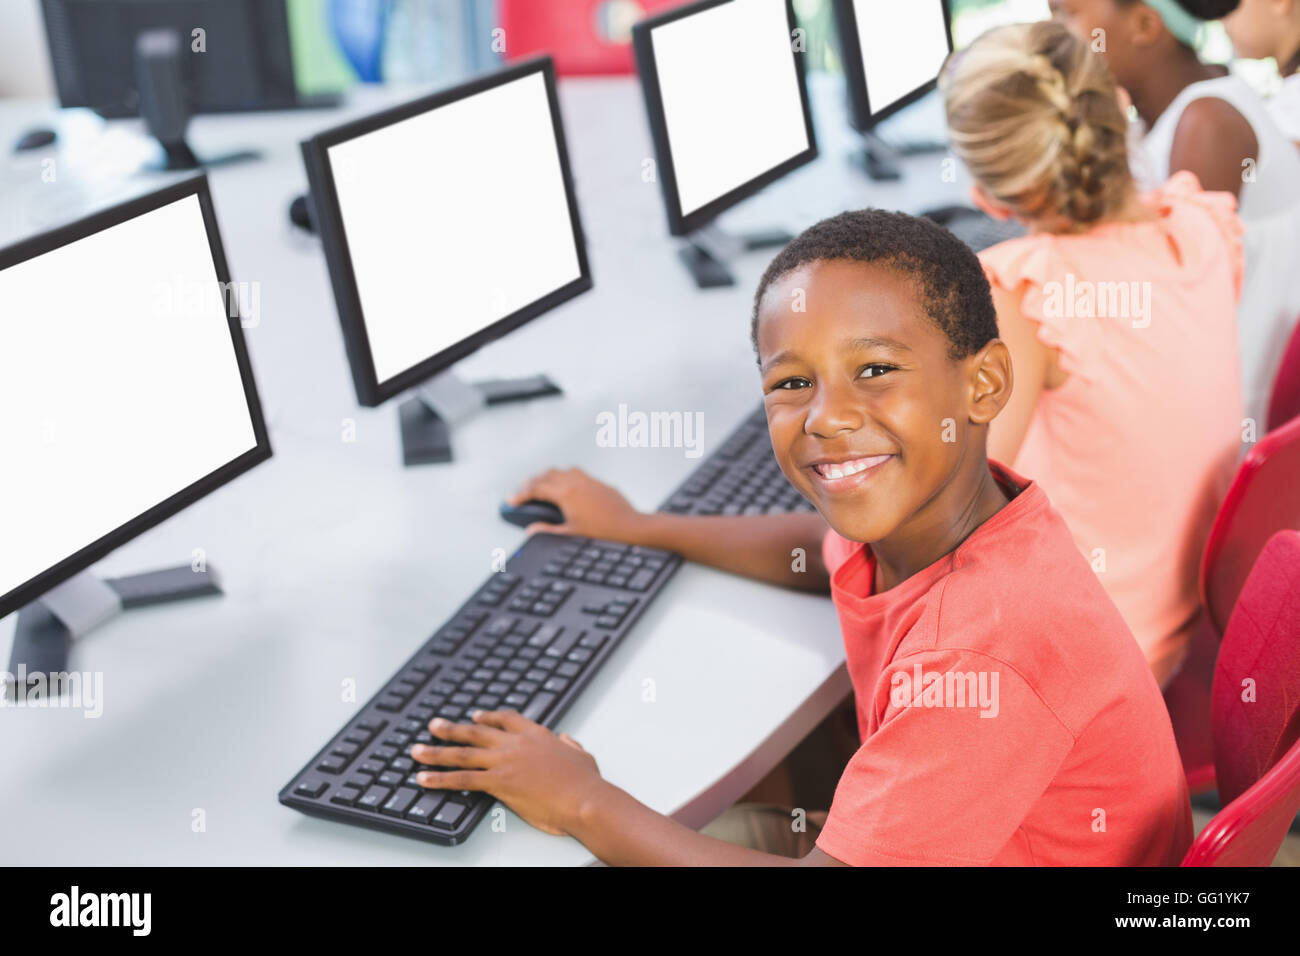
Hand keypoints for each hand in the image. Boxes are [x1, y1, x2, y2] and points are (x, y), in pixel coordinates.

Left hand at [411, 711, 605, 836]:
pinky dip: (440, 779)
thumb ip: (571, 745)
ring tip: (416, 750)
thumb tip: (567, 740)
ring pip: (462, 753)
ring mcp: (504, 762)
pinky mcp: (498, 782)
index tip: (476, 716)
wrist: (584, 799)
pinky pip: (462, 778)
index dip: (488, 717)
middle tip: (434, 725)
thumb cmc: (586, 783)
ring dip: (436, 751)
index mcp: (536, 735)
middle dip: (452, 728)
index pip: (506, 719)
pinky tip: (424, 779)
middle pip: (476, 731)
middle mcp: (516, 744)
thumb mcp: (582, 755)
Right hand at [508, 467, 643, 540]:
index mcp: (565, 493)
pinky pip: (577, 475)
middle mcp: (576, 481)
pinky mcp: (599, 484)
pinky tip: (566, 490)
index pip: (536, 488)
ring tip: (542, 489)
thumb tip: (532, 530)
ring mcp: (589, 480)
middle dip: (532, 483)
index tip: (512, 501)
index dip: (521, 494)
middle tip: (524, 494)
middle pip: (547, 475)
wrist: (631, 527)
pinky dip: (565, 479)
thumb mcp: (571, 534)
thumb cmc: (604, 532)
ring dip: (549, 478)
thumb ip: (548, 530)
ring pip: (562, 471)